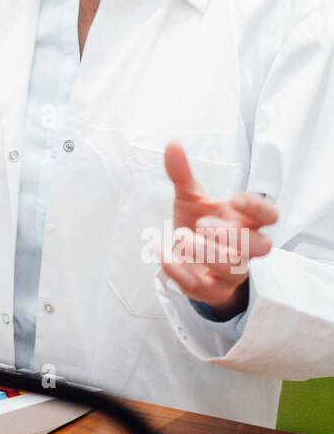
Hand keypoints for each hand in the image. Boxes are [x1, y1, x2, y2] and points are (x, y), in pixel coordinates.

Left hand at [157, 141, 277, 319]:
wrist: (187, 258)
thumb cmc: (198, 223)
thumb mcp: (190, 198)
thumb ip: (182, 174)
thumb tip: (172, 143)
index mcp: (245, 221)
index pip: (269, 216)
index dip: (258, 208)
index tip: (233, 198)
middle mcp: (244, 248)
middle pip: (262, 247)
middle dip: (234, 236)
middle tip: (204, 225)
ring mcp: (231, 272)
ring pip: (235, 269)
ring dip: (207, 253)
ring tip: (181, 236)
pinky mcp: (212, 290)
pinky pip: (202, 288)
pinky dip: (180, 271)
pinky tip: (162, 253)